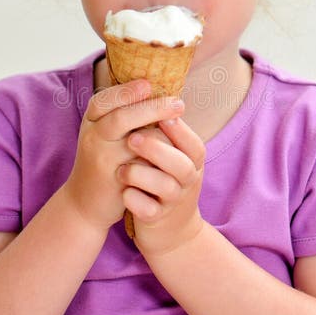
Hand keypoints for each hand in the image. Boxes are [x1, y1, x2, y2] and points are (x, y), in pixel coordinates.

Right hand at [63, 79, 185, 234]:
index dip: (126, 91)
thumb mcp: (104, 134)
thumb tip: (157, 88)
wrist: (83, 203)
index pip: (104, 100)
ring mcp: (103, 160)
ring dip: (160, 132)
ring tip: (180, 124)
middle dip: (151, 108)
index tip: (149, 84)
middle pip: (120, 118)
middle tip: (177, 103)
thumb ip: (122, 114)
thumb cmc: (101, 161)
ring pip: (134, 142)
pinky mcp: (115, 180)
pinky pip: (141, 165)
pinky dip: (158, 155)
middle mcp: (93, 138)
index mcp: (91, 122)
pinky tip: (175, 148)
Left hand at [117, 115, 205, 256]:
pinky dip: (133, 201)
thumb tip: (147, 86)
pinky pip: (147, 211)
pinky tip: (122, 193)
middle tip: (132, 137)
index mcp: (192, 160)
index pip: (193, 143)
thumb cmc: (164, 177)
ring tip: (122, 169)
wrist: (169, 228)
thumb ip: (164, 128)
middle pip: (181, 164)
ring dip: (141, 175)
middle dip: (156, 149)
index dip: (177, 128)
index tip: (156, 113)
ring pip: (164, 188)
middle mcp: (188, 180)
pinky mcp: (157, 219)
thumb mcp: (172, 153)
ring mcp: (173, 202)